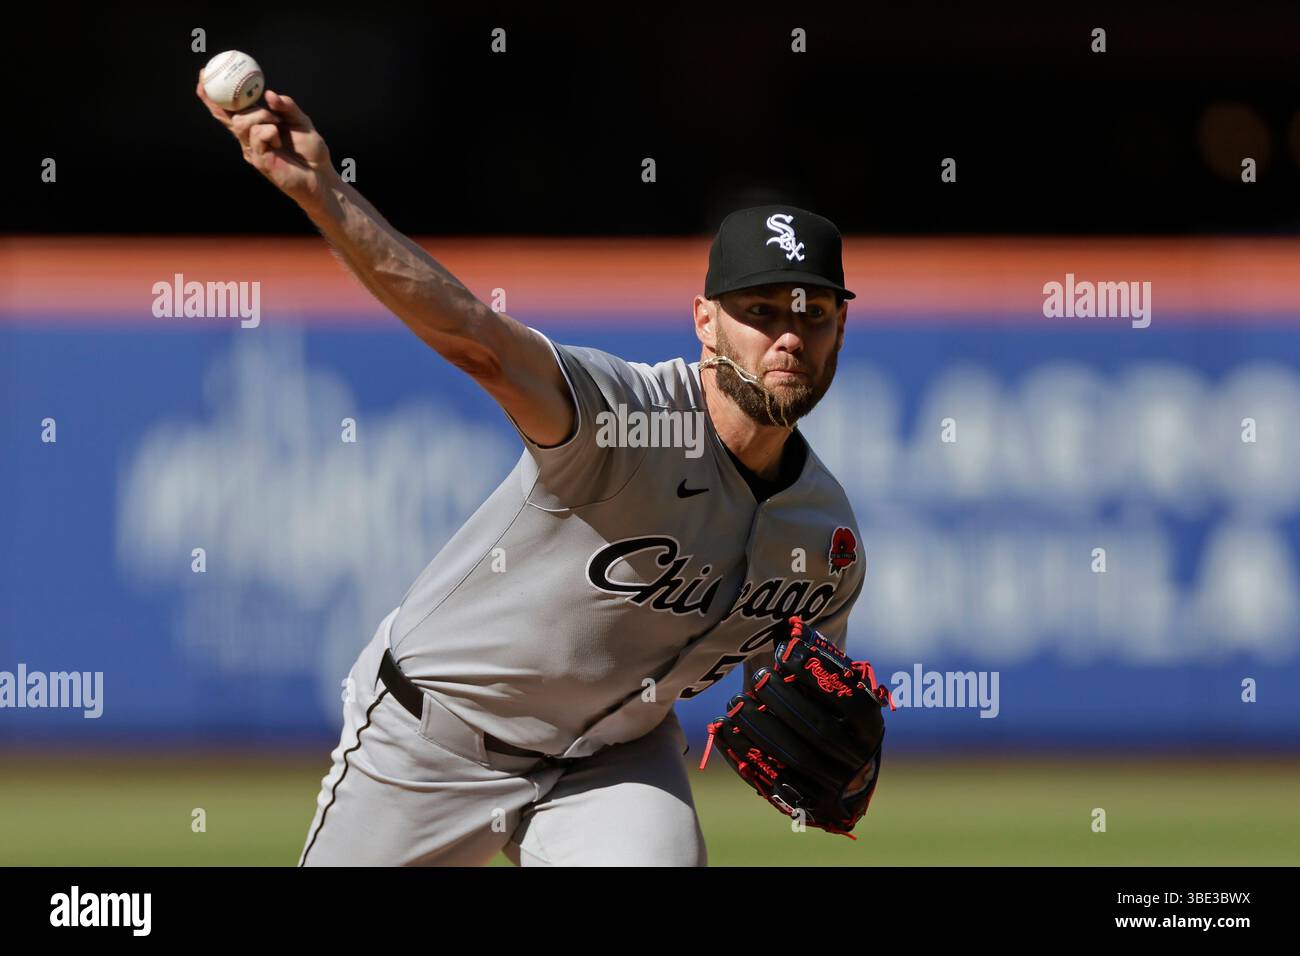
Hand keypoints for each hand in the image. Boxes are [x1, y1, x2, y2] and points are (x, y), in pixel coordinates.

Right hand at [196, 72, 335, 213]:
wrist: (321, 176)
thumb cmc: (310, 150)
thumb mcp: (301, 121)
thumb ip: (286, 106)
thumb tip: (269, 94)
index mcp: (256, 126)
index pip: (229, 111)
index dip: (213, 96)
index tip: (204, 75)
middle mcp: (250, 138)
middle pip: (230, 116)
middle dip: (231, 99)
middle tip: (235, 89)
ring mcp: (253, 150)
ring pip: (242, 123)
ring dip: (261, 115)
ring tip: (276, 121)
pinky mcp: (259, 161)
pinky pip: (257, 136)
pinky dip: (270, 131)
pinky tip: (278, 137)